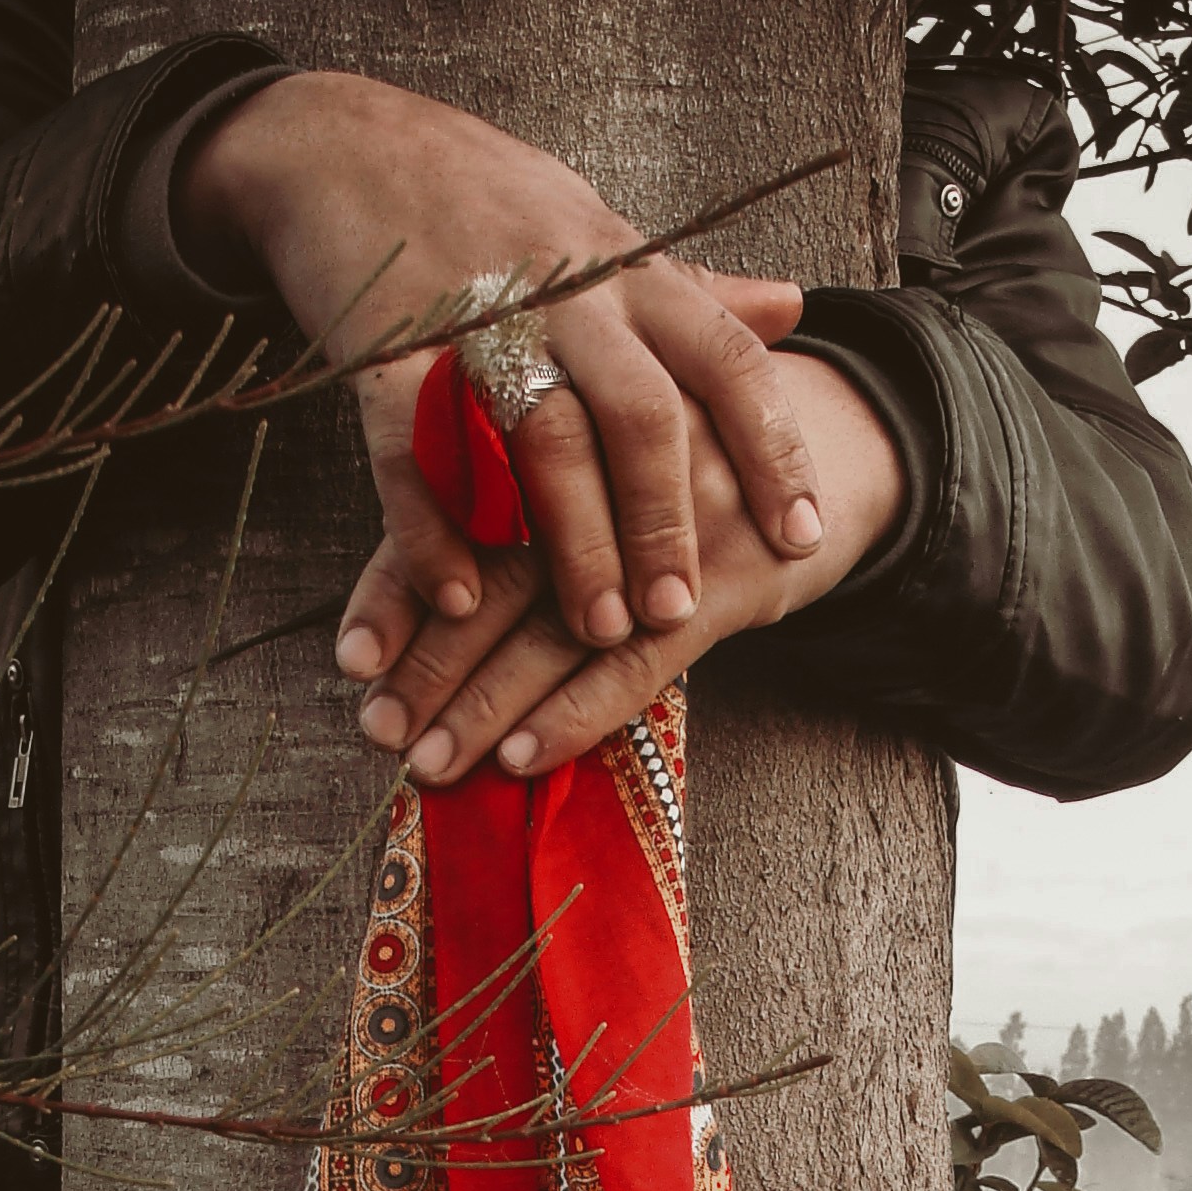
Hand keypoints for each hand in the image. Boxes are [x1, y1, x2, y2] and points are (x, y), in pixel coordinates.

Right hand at [177, 70, 824, 649]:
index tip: (803, 537)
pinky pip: (417, 448)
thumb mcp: (601, 233)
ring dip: (574, 541)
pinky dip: (438, 526)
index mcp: (626, 271)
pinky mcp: (386, 347)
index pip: (725, 361)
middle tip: (678, 613)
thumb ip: (691, 290)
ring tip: (598, 627)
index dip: (772, 450)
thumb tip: (794, 309)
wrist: (344, 142)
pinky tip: (462, 595)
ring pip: (541, 436)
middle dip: (664, 522)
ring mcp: (476, 317)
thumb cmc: (488, 203)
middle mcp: (565, 294)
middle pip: (638, 413)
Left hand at [337, 350, 904, 786]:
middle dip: (430, 663)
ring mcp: (667, 525)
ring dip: (485, 704)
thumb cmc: (696, 459)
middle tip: (379, 731)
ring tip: (430, 764)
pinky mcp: (726, 580)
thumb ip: (517, 508)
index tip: (352, 664)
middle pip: (495, 575)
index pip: (458, 517)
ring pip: (555, 626)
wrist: (839, 445)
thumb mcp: (609, 459)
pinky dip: (575, 709)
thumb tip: (424, 601)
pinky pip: (636, 660)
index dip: (399, 591)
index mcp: (561, 426)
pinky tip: (523, 754)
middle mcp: (607, 467)